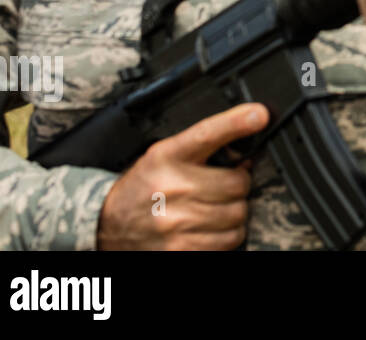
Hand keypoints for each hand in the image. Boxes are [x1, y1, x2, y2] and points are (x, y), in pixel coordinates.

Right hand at [97, 103, 265, 250]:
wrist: (106, 225)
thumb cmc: (143, 187)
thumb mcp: (164, 155)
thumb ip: (202, 145)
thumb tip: (246, 142)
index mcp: (166, 157)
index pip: (206, 134)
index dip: (236, 123)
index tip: (258, 115)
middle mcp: (171, 187)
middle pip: (237, 184)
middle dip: (237, 184)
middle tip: (222, 185)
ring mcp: (176, 222)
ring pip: (238, 214)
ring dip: (234, 211)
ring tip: (213, 207)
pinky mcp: (181, 250)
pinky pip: (228, 240)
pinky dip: (226, 235)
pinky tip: (208, 227)